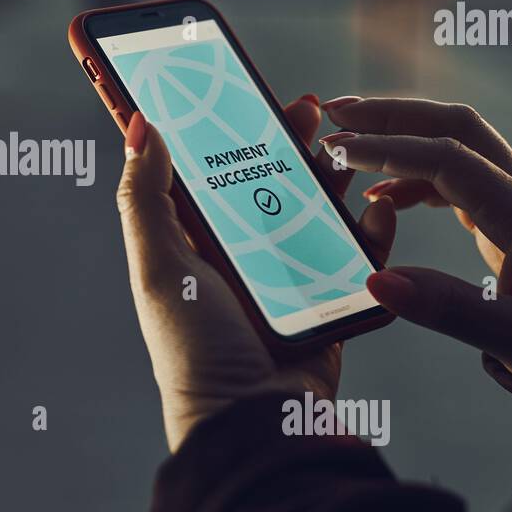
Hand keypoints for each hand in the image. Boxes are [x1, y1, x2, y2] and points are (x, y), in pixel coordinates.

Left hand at [116, 96, 395, 451]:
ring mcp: (286, 279)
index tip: (238, 87)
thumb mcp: (158, 266)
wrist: (254, 424)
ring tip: (343, 145)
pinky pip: (355, 256)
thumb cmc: (195, 350)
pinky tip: (373, 204)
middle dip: (286, 141)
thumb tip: (138, 124)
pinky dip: (368, 229)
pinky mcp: (328, 302)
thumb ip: (146, 198)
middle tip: (306, 106)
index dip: (220, 129)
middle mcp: (238, 258)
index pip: (206, 172)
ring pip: (313, 211)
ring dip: (330, 175)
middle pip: (266, 183)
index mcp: (192, 246)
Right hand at [319, 97, 511, 396]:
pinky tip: (378, 195)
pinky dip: (410, 170)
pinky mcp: (506, 208)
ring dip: (399, 131)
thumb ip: (447, 311)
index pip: (451, 159)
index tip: (339, 152)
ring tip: (345, 143)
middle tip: (335, 114)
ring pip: (454, 138)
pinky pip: (454, 169)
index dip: (390, 150)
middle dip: (391, 114)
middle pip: (455, 125)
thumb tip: (376, 282)